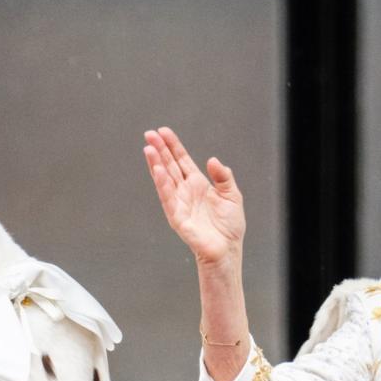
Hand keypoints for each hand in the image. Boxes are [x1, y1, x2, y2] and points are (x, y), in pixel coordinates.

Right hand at [143, 127, 245, 265]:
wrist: (227, 249)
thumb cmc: (229, 226)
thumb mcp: (232, 195)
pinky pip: (168, 197)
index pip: (181, 160)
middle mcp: (185, 190)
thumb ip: (223, 176)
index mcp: (197, 183)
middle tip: (149, 134)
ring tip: (148, 148)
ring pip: (164, 179)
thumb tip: (212, 160)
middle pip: (169, 165)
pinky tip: (157, 170)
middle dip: (159, 149)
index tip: (163, 131)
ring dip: (156, 163)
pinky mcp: (177, 217)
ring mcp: (179, 203)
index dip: (173, 145)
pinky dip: (162, 183)